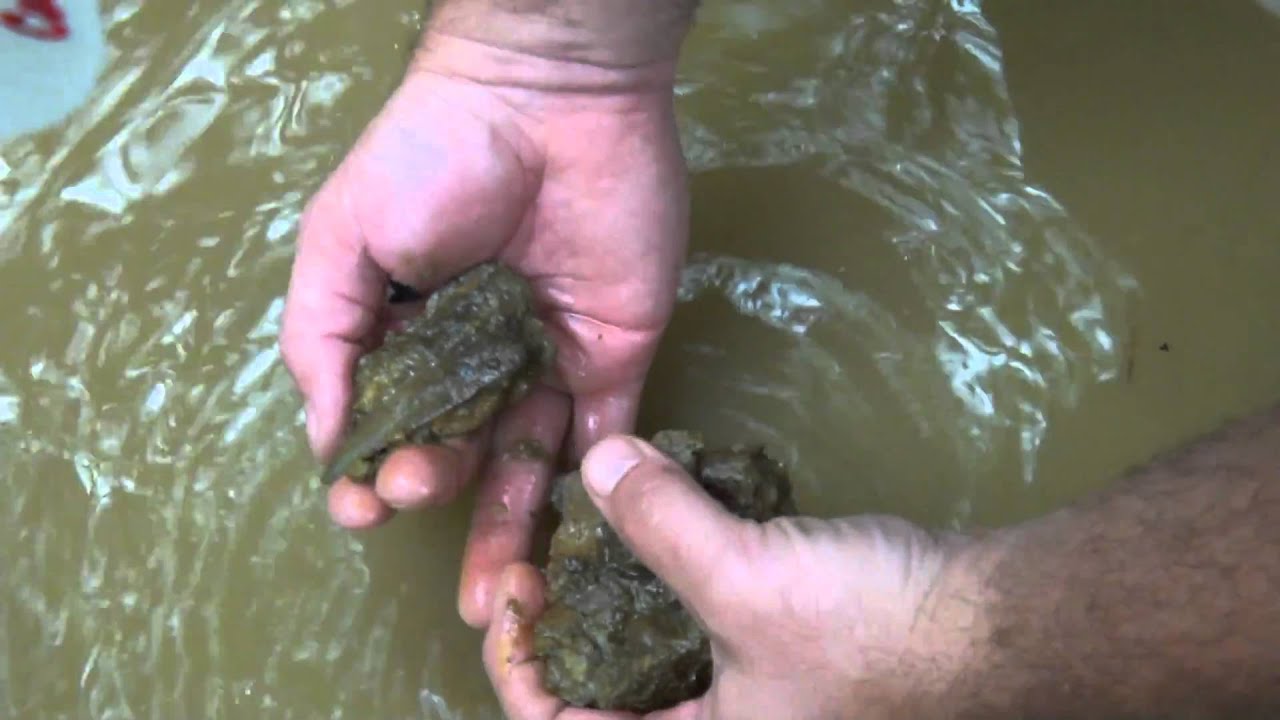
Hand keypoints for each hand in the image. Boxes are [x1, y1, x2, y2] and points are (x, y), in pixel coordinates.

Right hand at [279, 34, 688, 625]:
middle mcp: (480, 357)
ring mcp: (549, 359)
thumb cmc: (431, 157)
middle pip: (457, 451)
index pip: (390, 422)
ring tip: (494, 591)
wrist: (551, 100)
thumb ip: (325, 339)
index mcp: (411, 332)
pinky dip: (589, 489)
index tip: (361, 506)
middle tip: (415, 493)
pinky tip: (562, 539)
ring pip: (527, 461)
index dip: (371, 472)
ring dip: (506, 529)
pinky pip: (604, 435)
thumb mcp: (344, 240)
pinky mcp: (615, 354)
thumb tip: (329, 438)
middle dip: (434, 495)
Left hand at [483, 435, 973, 719]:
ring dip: (615, 596)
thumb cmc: (871, 631)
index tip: (512, 590)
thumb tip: (594, 462)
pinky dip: (674, 578)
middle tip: (543, 558)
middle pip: (601, 696)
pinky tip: (667, 522)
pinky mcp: (781, 655)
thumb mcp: (748, 579)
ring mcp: (751, 697)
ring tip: (592, 532)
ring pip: (650, 653)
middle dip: (562, 627)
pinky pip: (701, 623)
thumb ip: (663, 523)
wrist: (999, 624)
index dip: (518, 665)